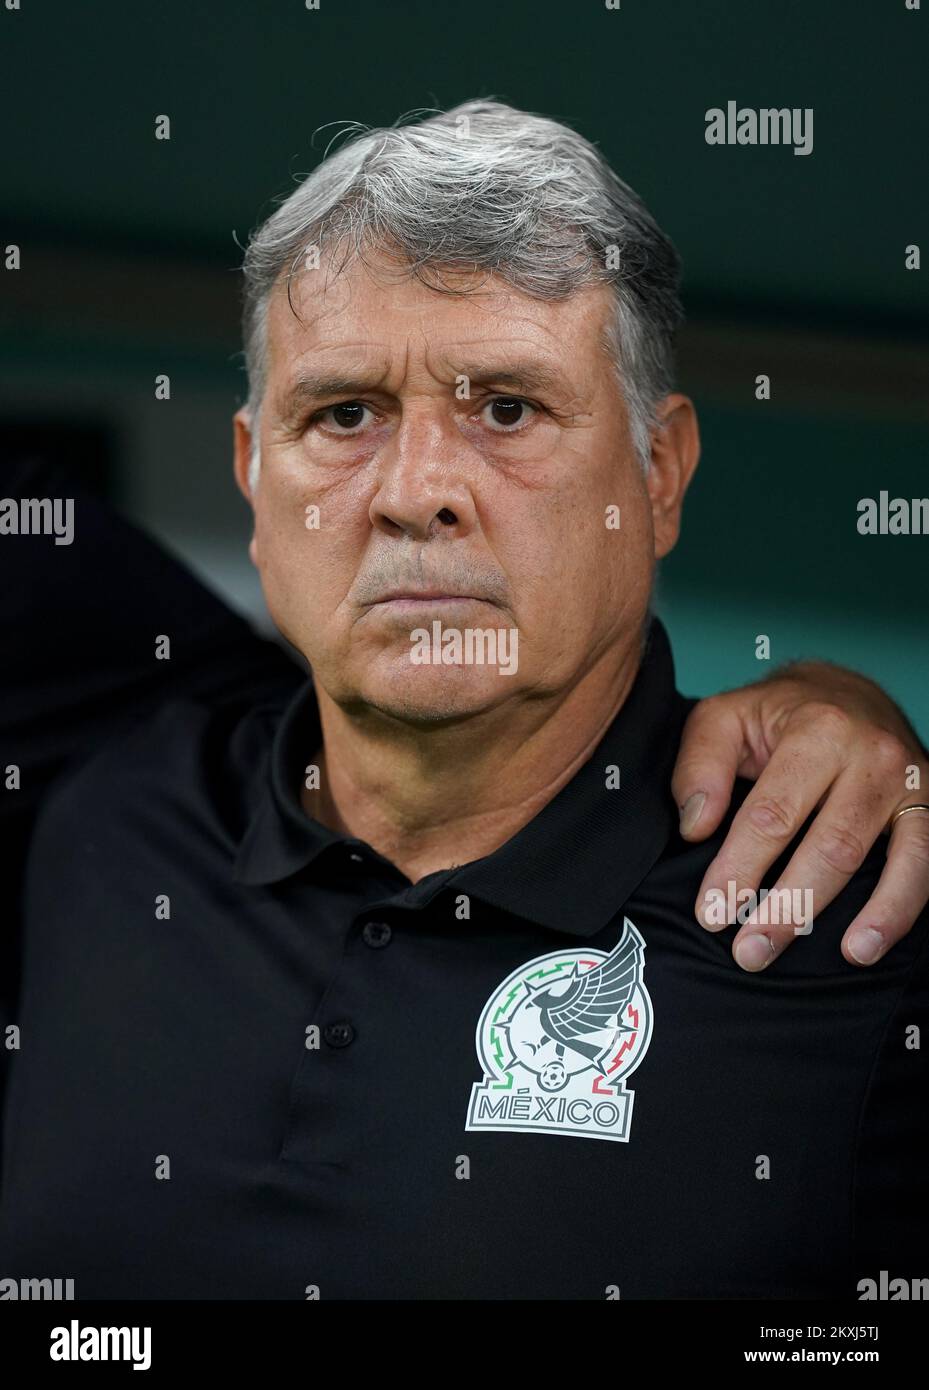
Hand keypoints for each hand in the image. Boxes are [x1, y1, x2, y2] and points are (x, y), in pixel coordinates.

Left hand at [672, 663, 928, 970]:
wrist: (850, 692)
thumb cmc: (778, 714)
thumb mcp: (724, 717)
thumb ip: (700, 766)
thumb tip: (697, 827)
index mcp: (817, 729)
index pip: (772, 814)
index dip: (739, 869)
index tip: (711, 914)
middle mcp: (871, 755)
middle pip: (829, 846)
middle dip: (787, 908)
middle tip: (748, 952)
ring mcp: (907, 783)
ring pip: (882, 862)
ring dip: (847, 920)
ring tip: (816, 956)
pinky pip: (924, 865)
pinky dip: (898, 911)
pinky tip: (865, 947)